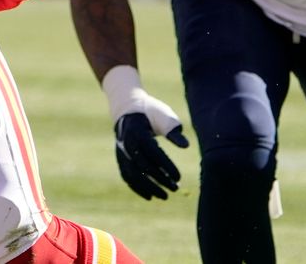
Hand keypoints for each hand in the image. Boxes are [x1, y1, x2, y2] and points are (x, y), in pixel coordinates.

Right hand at [102, 65, 187, 199]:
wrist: (127, 108)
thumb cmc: (150, 111)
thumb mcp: (164, 116)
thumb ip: (174, 131)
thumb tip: (185, 146)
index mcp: (138, 132)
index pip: (153, 153)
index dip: (166, 166)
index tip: (179, 177)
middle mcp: (127, 144)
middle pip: (143, 166)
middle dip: (160, 179)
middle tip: (176, 188)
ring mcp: (121, 152)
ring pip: (133, 174)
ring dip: (149, 187)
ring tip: (164, 196)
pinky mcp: (120, 158)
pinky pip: (127, 176)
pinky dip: (137, 188)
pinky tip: (150, 196)